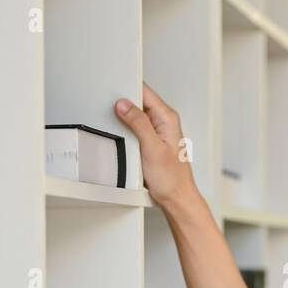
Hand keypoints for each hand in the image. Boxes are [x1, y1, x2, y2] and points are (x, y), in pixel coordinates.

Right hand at [114, 83, 195, 207]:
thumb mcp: (152, 149)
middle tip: (111, 112)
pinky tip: (122, 138)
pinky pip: (135, 128)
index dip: (128, 89)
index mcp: (168, 118)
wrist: (176, 198)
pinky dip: (126, 130)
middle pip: (138, 101)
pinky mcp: (151, 140)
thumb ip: (139, 124)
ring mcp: (157, 131)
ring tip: (116, 127)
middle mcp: (164, 121)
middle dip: (123, 104)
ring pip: (135, 115)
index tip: (113, 92)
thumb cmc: (171, 178)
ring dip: (123, 118)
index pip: (145, 91)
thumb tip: (124, 104)